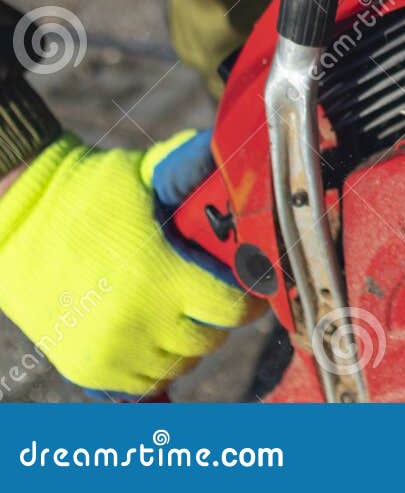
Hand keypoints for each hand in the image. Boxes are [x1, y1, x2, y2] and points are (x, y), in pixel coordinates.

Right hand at [0, 130, 260, 397]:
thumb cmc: (88, 191)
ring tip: (179, 313)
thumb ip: (191, 164)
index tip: (253, 288)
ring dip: (186, 343)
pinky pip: (143, 382)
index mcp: (161, 276)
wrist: (14, 222)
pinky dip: (155, 364)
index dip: (250, 300)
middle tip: (211, 297)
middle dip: (217, 319)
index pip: (233, 309)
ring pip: (179, 365)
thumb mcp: (144, 172)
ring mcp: (111, 350)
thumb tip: (230, 149)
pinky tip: (152, 334)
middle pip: (209, 340)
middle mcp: (139, 322)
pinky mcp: (86, 368)